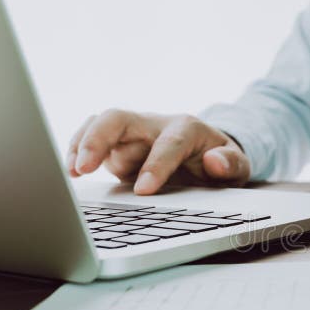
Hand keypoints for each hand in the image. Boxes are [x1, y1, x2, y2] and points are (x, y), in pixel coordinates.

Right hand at [66, 110, 249, 194]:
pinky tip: (71, 170)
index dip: (155, 165)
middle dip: (100, 139)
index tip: (143, 190)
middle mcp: (155, 125)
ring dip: (83, 144)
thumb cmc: (221, 161)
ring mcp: (134, 134)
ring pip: (100, 125)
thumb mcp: (238, 166)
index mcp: (187, 129)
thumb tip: (215, 162)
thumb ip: (230, 164)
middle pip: (121, 119)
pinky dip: (78, 150)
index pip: (168, 143)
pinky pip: (92, 138)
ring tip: (73, 170)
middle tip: (85, 167)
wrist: (211, 154)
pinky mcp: (119, 146)